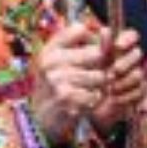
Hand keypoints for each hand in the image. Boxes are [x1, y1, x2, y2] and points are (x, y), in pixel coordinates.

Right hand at [30, 23, 106, 141]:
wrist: (40, 118)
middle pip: (97, 54)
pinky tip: (86, 101)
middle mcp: (51, 62)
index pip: (80, 29)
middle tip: (100, 73)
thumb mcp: (59, 59)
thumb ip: (79, 42)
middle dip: (104, 65)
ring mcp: (57, 80)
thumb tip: (106, 30)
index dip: (94, 39)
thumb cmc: (57, 84)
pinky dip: (95, 99)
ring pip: (100, 76)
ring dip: (101, 85)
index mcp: (50, 48)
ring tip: (90, 89)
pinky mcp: (66, 99)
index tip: (94, 50)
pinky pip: (96, 94)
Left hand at [91, 28, 144, 127]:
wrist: (83, 103)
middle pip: (137, 53)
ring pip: (138, 73)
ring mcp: (134, 75)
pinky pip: (139, 91)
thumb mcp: (84, 60)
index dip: (127, 39)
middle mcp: (129, 60)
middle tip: (113, 71)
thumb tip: (105, 30)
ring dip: (124, 81)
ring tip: (110, 88)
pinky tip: (114, 99)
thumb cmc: (83, 77)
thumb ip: (97, 46)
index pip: (131, 36)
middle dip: (126, 62)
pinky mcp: (138, 92)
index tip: (117, 45)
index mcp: (118, 47)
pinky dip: (126, 96)